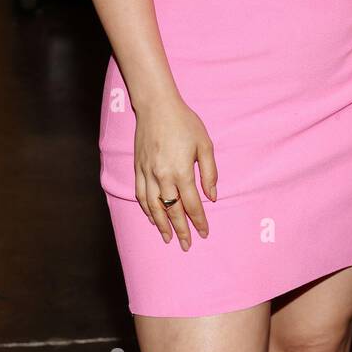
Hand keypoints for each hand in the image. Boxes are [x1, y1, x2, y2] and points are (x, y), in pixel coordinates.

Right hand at [133, 93, 217, 248]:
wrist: (156, 106)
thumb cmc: (184, 122)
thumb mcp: (205, 144)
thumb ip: (209, 172)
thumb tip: (212, 196)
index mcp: (181, 171)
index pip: (192, 204)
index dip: (199, 221)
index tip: (204, 232)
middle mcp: (162, 177)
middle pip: (172, 211)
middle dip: (181, 230)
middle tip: (186, 245)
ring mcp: (147, 174)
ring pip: (154, 207)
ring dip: (161, 225)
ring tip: (168, 238)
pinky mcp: (138, 169)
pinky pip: (141, 196)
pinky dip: (146, 210)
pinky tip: (152, 217)